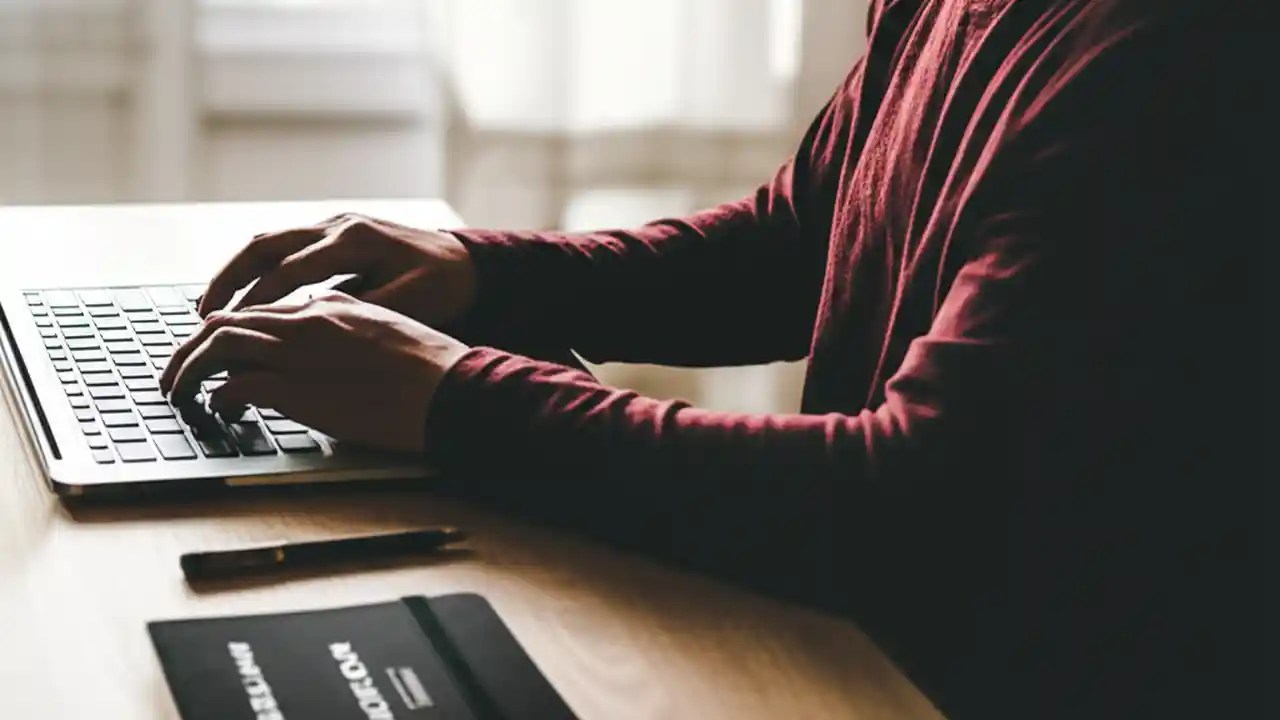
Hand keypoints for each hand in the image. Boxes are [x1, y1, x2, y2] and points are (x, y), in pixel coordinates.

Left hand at [160, 291, 469, 453]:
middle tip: (174, 372)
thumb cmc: (430, 367)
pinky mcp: (296, 390)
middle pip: (226, 322)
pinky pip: (234, 386)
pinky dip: (217, 396)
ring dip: (189, 368)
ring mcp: (298, 354)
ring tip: (178, 390)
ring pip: (218, 346)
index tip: (212, 349)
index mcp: (328, 305)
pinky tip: (218, 409)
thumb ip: (348, 322)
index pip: (259, 309)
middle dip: (190, 347)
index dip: (226, 329)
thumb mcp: (386, 327)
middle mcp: (305, 321)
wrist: (449, 388)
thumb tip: (321, 328)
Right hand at [198, 213, 477, 327]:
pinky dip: (259, 270)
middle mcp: (337, 226)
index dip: (258, 301)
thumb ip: (362, 309)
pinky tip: (244, 297)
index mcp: (354, 241)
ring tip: (210, 307)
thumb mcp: (411, 301)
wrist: (468, 263)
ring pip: (268, 242)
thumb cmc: (444, 286)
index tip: (230, 328)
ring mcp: (334, 225)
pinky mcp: (335, 234)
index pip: (290, 271)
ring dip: (236, 272)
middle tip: (201, 314)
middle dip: (228, 279)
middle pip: (265, 246)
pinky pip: (285, 247)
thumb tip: (312, 323)